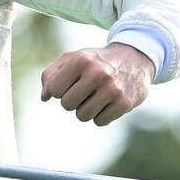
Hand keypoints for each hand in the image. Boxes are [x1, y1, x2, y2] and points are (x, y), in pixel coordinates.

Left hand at [40, 43, 154, 125]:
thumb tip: (44, 97)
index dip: (60, 90)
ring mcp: (112, 89)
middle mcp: (97, 73)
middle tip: (84, 91)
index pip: (55, 90)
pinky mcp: (124, 103)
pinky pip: (100, 122)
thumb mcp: (72, 59)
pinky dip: (101, 116)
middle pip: (67, 105)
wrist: (134, 58)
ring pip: (82, 116)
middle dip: (72, 101)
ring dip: (85, 110)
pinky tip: (108, 103)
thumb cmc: (95, 61)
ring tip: (95, 97)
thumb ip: (51, 75)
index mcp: (80, 60)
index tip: (70, 84)